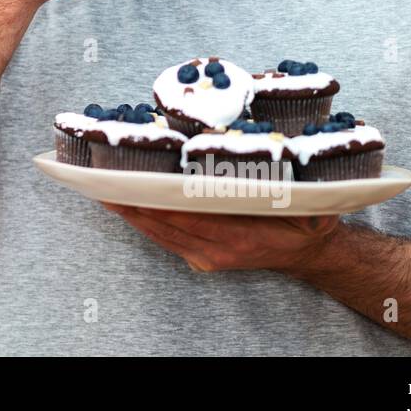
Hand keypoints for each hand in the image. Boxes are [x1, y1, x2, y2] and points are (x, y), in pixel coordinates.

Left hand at [101, 203, 340, 273]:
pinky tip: (125, 207)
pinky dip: (144, 223)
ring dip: (132, 214)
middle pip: (164, 225)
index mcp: (240, 235)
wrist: (306, 254)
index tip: (134, 183)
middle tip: (104, 183)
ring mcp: (206, 258)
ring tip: (104, 191)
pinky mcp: (200, 260)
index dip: (158, 199)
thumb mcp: (304, 203)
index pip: (187, 215)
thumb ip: (284, 187)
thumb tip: (270, 151)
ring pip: (159, 235)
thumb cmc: (303, 220)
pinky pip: (165, 241)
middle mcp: (217, 250)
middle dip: (133, 204)